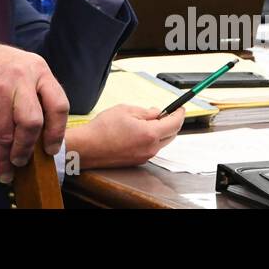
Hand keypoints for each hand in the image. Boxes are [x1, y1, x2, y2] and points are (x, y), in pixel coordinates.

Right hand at [0, 38, 68, 183]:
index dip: (56, 132)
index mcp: (37, 70)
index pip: (58, 105)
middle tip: (21, 161)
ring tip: (4, 171)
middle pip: (32, 124)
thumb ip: (35, 91)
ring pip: (6, 136)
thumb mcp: (21, 66)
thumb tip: (43, 131)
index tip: (50, 149)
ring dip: (4, 159)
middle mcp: (20, 80)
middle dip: (26, 148)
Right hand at [66, 104, 184, 169]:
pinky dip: (151, 138)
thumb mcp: (125, 110)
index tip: (180, 108)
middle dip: (171, 123)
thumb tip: (156, 113)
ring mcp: (145, 156)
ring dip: (160, 131)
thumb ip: (145, 111)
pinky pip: (151, 148)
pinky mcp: (137, 161)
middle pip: (171, 135)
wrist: (88, 147)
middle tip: (164, 113)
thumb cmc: (103, 128)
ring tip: (146, 121)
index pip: (174, 124)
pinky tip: (138, 131)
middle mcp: (151, 148)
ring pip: (161, 142)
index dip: (179, 114)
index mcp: (150, 134)